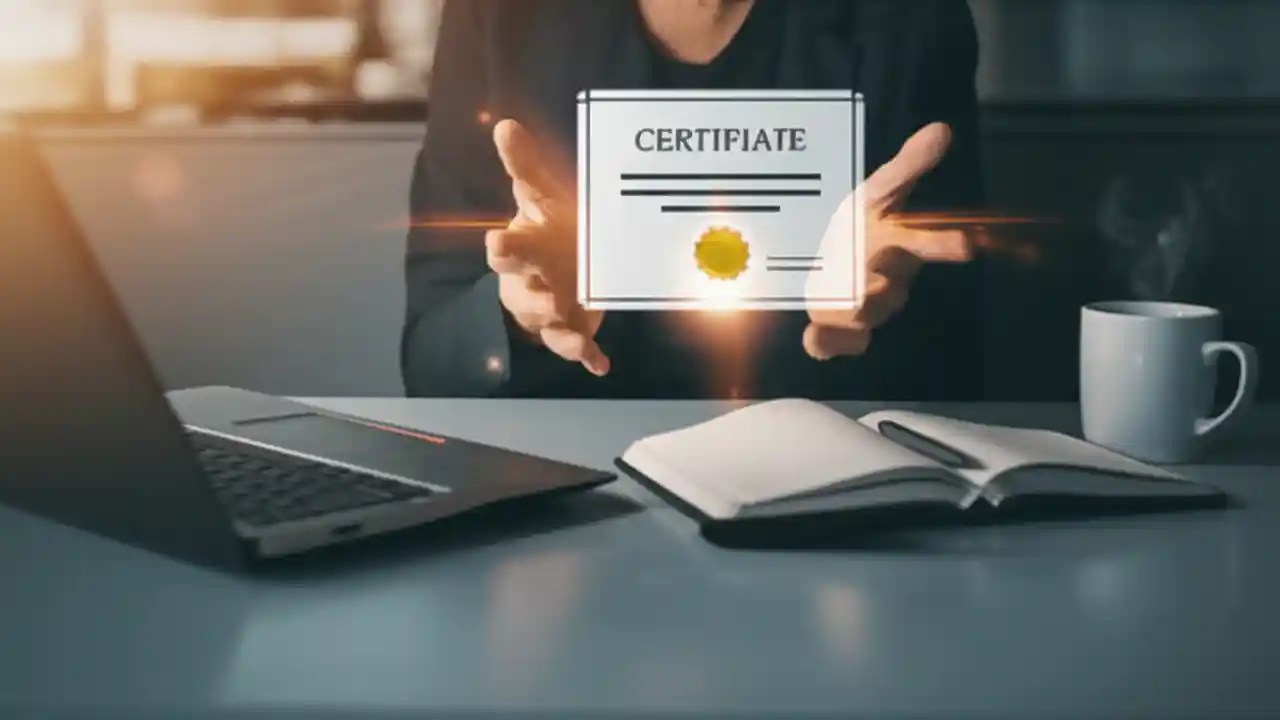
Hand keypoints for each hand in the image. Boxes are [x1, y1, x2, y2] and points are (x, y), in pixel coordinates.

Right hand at [486, 119, 608, 375]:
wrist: (557, 268)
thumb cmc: (548, 229)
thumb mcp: (540, 197)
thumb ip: (526, 167)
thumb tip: (504, 125)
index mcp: (522, 248)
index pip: (507, 248)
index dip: (504, 247)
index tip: (499, 242)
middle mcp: (529, 283)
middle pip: (522, 293)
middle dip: (531, 296)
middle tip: (546, 297)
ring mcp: (550, 310)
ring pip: (547, 325)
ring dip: (559, 330)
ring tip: (573, 332)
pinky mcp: (572, 331)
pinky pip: (575, 347)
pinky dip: (586, 356)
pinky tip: (599, 364)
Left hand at [803, 123, 973, 359]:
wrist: (832, 259)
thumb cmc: (862, 225)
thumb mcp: (879, 190)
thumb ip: (908, 165)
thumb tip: (942, 129)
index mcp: (900, 246)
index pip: (930, 244)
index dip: (946, 244)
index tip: (969, 242)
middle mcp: (887, 281)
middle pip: (895, 289)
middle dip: (887, 286)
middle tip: (878, 277)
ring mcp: (864, 309)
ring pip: (865, 315)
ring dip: (856, 306)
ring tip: (846, 296)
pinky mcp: (838, 331)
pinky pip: (834, 344)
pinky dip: (825, 344)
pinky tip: (811, 340)